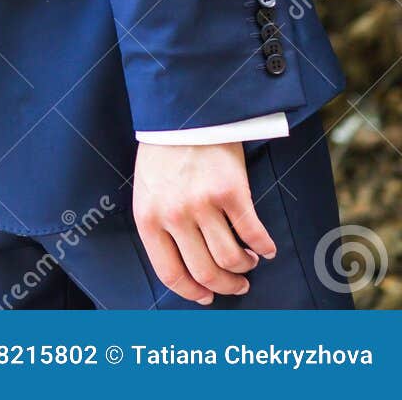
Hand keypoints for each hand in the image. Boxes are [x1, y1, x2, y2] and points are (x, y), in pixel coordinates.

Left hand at [133, 141, 276, 304]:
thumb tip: (186, 266)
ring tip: (249, 262)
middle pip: (205, 271)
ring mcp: (203, 205)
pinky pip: (253, 233)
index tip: (207, 297)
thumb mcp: (147, 193)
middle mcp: (174, 216)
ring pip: (232, 258)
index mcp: (148, 219)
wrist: (180, 116)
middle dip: (225, 286)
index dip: (192, 292)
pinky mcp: (231, 192)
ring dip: (245, 267)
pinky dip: (264, 246)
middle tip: (237, 286)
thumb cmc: (162, 156)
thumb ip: (161, 226)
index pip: (170, 273)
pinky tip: (266, 248)